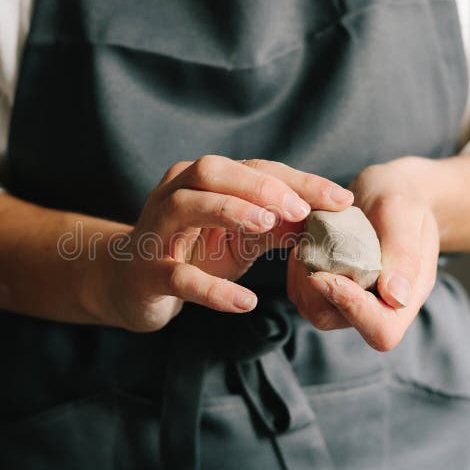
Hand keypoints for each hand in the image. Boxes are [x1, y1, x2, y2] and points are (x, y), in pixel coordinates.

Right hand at [94, 156, 352, 331]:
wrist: (128, 284)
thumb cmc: (189, 253)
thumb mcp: (237, 237)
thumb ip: (275, 226)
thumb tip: (325, 220)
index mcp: (200, 181)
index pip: (253, 168)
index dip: (297, 180)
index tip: (340, 198)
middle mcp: (174, 194)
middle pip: (214, 171)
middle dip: (261, 186)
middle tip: (303, 209)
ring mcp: (156, 231)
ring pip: (186, 205)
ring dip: (231, 211)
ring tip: (270, 227)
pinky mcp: (147, 273)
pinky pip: (178, 276)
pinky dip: (212, 288)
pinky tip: (245, 301)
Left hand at [287, 158, 439, 350]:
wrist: (385, 190)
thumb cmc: (401, 198)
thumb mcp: (404, 214)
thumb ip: (403, 254)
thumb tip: (397, 298)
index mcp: (407, 295)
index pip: (381, 330)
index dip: (353, 309)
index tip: (328, 273)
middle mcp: (378, 305)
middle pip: (337, 321)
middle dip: (316, 288)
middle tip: (313, 249)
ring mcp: (350, 300)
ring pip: (313, 308)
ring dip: (302, 277)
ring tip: (311, 243)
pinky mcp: (328, 289)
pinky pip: (301, 293)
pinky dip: (296, 270)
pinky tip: (307, 244)